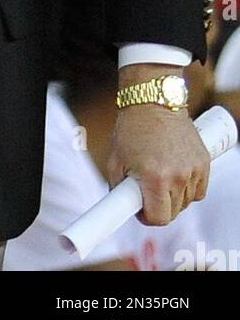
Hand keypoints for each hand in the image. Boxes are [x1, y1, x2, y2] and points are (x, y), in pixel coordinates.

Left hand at [106, 105, 209, 225]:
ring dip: (174, 197)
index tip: (141, 211)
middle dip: (158, 207)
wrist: (153, 101)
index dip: (146, 218)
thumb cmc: (131, 128)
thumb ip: (118, 187)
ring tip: (160, 178)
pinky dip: (189, 189)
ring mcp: (193, 169)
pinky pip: (199, 190)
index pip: (158, 218)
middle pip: (173, 212)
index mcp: (155, 177)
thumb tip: (122, 206)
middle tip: (147, 192)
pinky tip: (176, 176)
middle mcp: (178, 176)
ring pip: (186, 202)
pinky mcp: (204, 162)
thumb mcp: (115, 159)